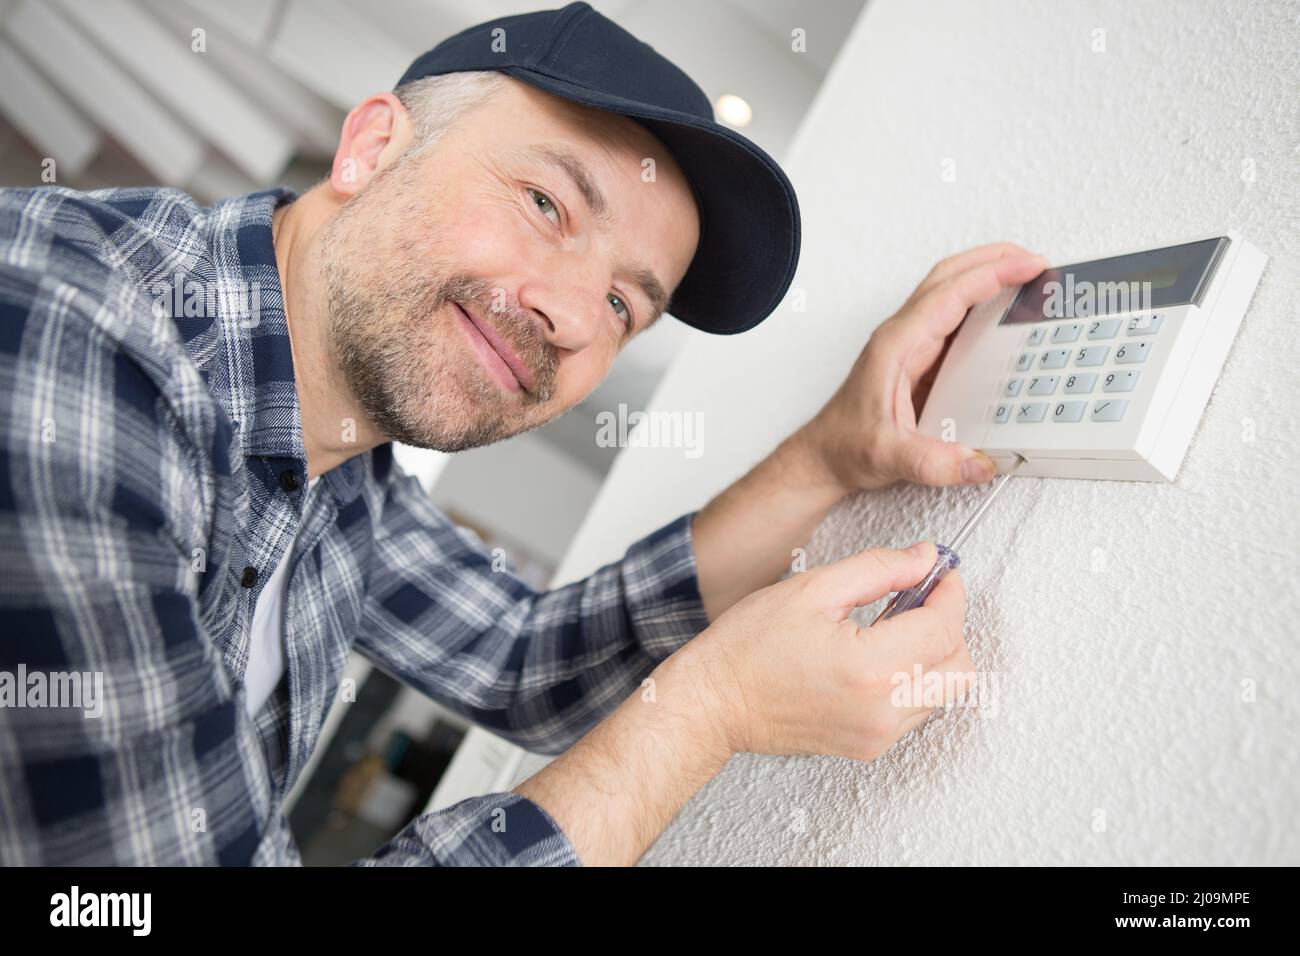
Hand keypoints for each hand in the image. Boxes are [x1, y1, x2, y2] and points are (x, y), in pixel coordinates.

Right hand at [681, 541, 973, 761]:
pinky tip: (879, 657)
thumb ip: (879, 569)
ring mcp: (878, 735)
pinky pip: (917, 711)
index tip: (942, 574)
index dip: (950, 594)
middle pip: (961, 669)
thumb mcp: (813, 588)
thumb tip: (925, 558)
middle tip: (920, 599)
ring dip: (934, 655)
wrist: (715, 702)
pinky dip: (914, 680)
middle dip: (949, 626)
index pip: (944, 629)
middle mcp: (881, 710)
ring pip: (945, 693)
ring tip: (893, 628)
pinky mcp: (870, 747)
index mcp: (869, 668)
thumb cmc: (749, 647)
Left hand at [797, 243, 1047, 492]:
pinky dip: (980, 304)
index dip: (991, 275)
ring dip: (986, 276)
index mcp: (896, 345)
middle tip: (1035, 260)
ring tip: (1026, 275)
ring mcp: (909, 345)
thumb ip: (933, 462)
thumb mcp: (888, 456)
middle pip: (948, 277)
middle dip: (993, 260)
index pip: (949, 294)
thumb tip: (978, 462)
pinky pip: (953, 318)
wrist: (824, 457)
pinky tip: (1003, 312)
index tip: (1028, 266)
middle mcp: (902, 337)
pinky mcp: (918, 359)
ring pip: (949, 292)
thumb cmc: (844, 447)